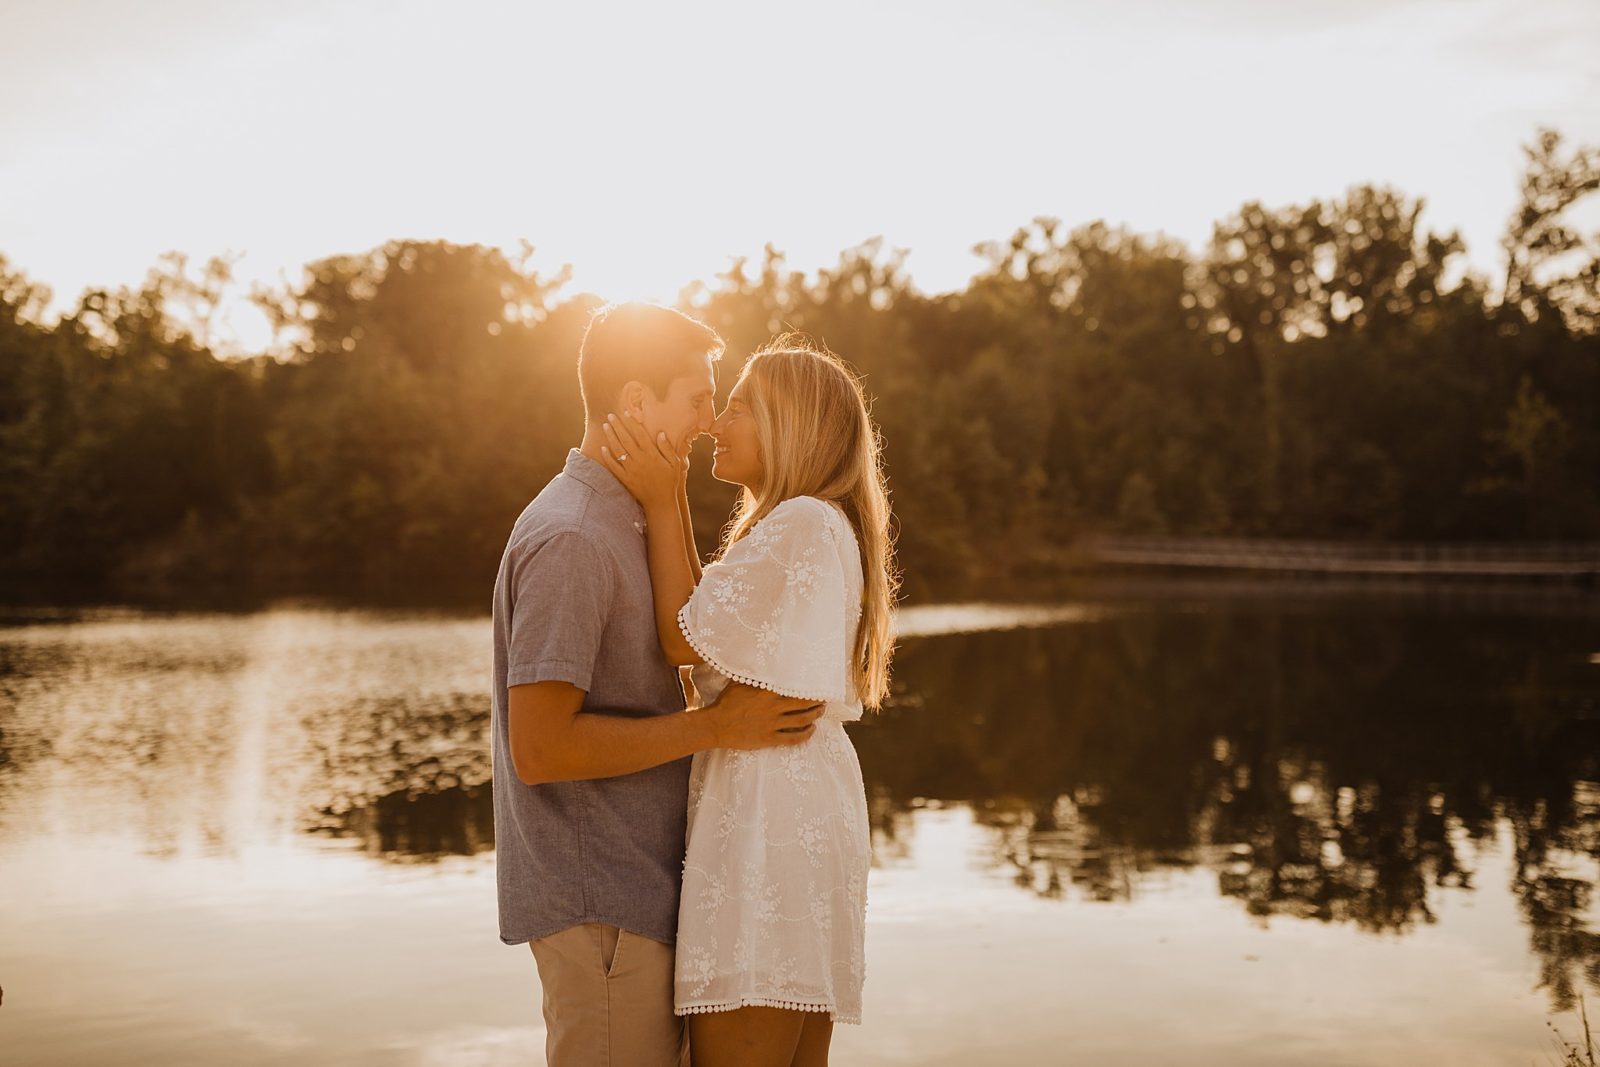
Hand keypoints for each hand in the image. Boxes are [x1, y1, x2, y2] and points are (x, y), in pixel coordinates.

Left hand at [598, 412, 683, 511]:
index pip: (640, 434)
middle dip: (617, 426)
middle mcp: (640, 460)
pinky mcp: (625, 479)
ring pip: (618, 450)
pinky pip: (614, 466)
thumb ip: (667, 448)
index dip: (632, 423)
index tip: (626, 413)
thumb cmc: (669, 482)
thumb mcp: (675, 464)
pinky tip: (603, 448)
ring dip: (611, 437)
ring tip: (605, 427)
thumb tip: (660, 433)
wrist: (660, 502)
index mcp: (652, 454)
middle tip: (610, 415)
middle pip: (626, 439)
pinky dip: (607, 457)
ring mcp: (631, 469)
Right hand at [704, 682, 823, 749]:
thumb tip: (764, 662)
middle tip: (824, 699)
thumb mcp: (740, 682)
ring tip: (821, 712)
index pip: (795, 687)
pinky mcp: (769, 738)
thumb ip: (755, 674)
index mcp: (767, 692)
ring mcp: (772, 724)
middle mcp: (773, 707)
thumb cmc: (726, 702)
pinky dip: (806, 735)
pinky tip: (812, 730)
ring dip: (815, 716)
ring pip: (802, 720)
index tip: (818, 684)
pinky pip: (793, 738)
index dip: (809, 687)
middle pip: (803, 704)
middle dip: (817, 702)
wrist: (716, 725)